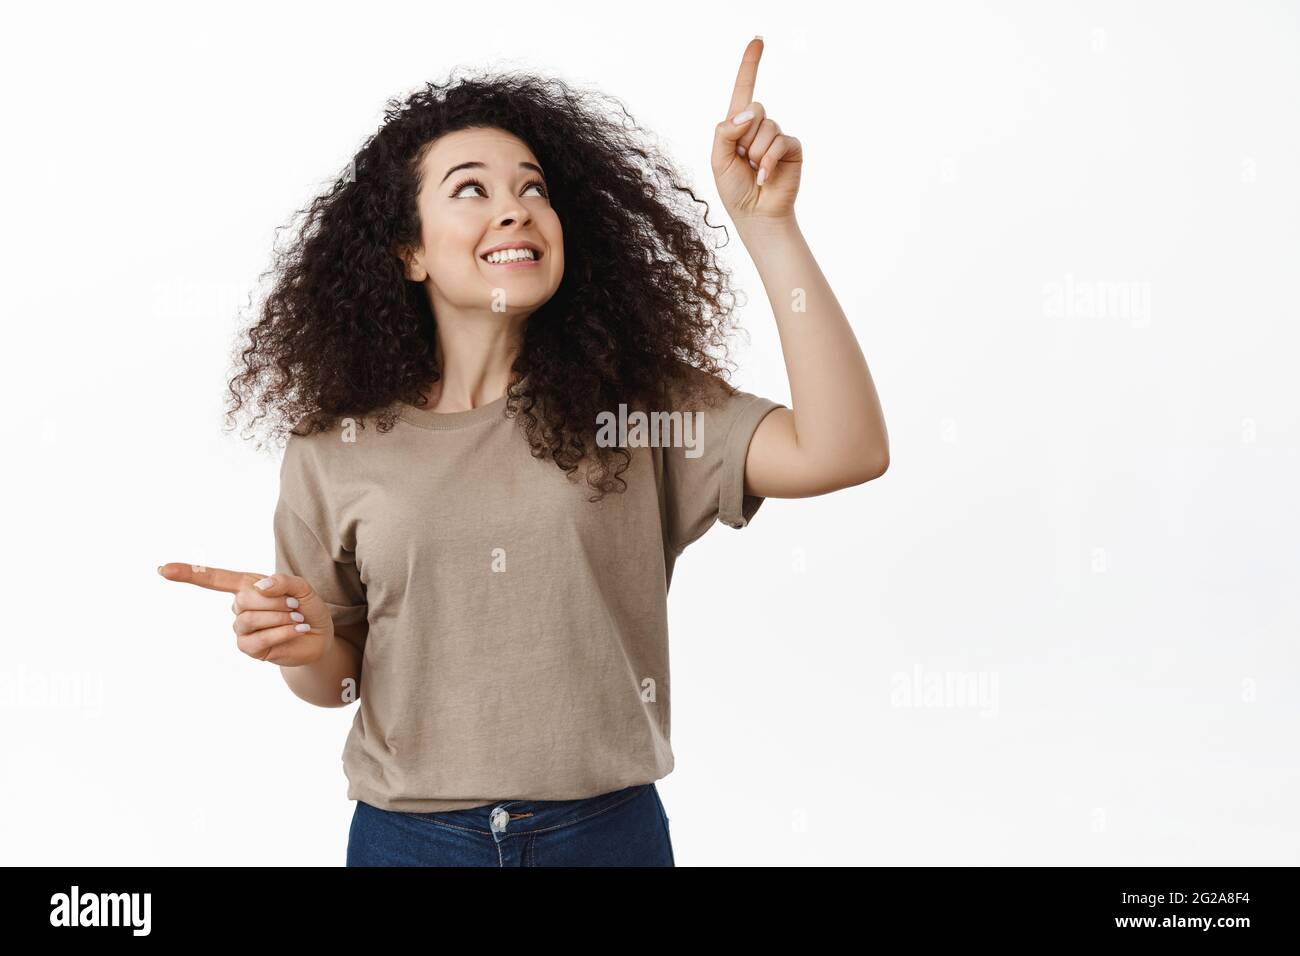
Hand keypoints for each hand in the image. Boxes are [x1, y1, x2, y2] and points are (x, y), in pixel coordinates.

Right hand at [159, 563, 334, 666]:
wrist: (319, 636)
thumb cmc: (307, 608)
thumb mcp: (302, 588)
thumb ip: (282, 581)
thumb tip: (258, 586)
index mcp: (248, 585)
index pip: (214, 578)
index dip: (189, 573)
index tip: (162, 569)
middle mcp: (240, 606)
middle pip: (244, 598)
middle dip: (275, 601)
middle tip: (295, 605)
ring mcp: (242, 628)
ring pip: (250, 619)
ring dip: (280, 617)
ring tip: (296, 618)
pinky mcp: (249, 648)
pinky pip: (258, 639)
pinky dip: (281, 633)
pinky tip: (296, 630)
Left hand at [711, 37, 802, 229]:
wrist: (756, 215)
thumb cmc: (734, 189)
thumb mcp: (718, 159)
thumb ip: (725, 131)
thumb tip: (750, 112)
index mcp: (738, 125)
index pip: (743, 90)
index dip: (750, 65)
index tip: (758, 41)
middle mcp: (759, 127)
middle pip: (755, 109)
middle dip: (745, 137)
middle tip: (744, 161)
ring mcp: (777, 136)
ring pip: (767, 127)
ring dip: (756, 153)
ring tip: (755, 171)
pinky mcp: (792, 148)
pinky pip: (781, 141)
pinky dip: (769, 160)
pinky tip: (765, 177)